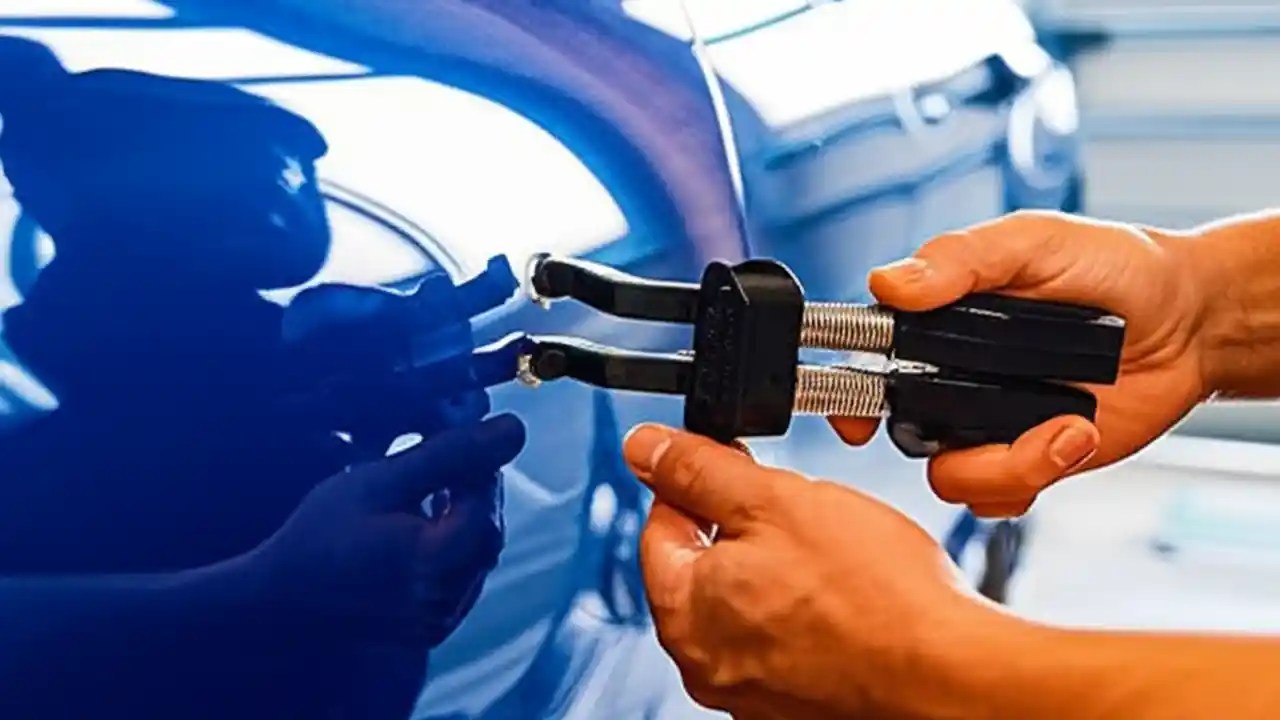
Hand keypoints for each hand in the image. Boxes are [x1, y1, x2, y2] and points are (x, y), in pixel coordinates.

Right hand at [249, 414, 524, 645]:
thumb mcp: (380, 481)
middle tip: (454, 463)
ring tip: (438, 490)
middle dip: (479, 494)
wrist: (279, 601)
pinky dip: (457, 548)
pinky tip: (428, 525)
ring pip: (479, 558)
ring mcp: (438, 621)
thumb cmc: (321, 534)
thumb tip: (515, 428)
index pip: (485, 509)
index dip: (482, 473)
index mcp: (429, 564)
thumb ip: (450, 454)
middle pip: (488, 536)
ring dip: (470, 519)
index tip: (461, 447)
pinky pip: (463, 580)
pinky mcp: (431, 629)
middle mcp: (441, 601)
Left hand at [623, 424, 1009, 719]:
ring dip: (777, 572)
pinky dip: (807, 616)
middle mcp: (707, 667)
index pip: (660, 526)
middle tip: (793, 509)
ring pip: (748, 606)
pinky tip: (846, 600)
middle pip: (701, 570)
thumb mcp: (775, 500)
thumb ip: (699, 470)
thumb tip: (646, 447)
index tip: (729, 464)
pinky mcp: (800, 707)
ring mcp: (754, 695)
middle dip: (740, 529)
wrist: (952, 674)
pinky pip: (786, 643)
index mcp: (684, 615)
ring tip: (830, 555)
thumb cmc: (876, 598)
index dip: (695, 482)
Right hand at [832, 211, 1213, 517]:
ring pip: (950, 476)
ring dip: (1007, 462)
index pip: (866, 360)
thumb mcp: (1032, 242)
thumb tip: (891, 283)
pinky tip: (1074, 438)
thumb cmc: (1112, 267)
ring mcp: (988, 423)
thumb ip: (960, 259)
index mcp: (936, 320)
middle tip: (980, 419)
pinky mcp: (1029, 459)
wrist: (1189, 321)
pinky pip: (997, 498)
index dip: (848, 397)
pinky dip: (1034, 477)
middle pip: (901, 432)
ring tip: (1064, 426)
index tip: (854, 421)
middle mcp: (952, 377)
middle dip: (937, 438)